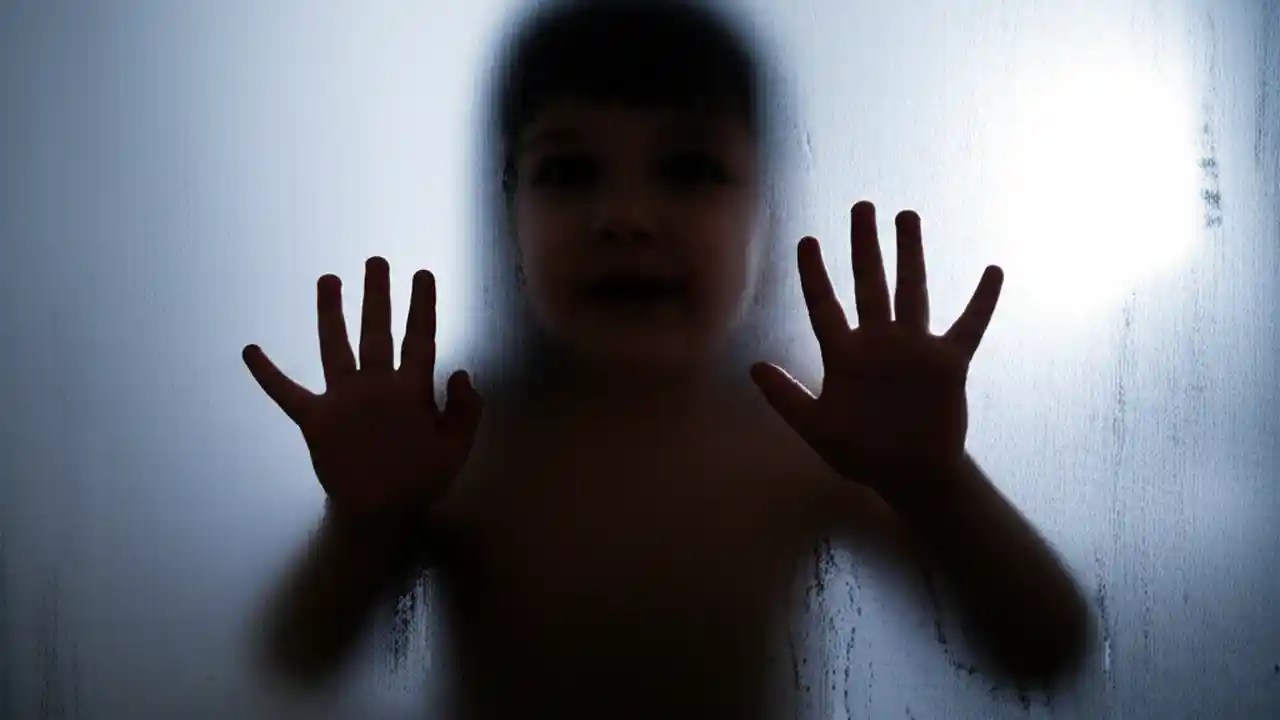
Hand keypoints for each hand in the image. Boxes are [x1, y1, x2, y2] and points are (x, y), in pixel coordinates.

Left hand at [243, 257, 482, 520]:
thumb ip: (466, 408)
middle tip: (375, 262)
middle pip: (377, 330)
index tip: (422, 275)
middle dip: (378, 294)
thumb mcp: (458, 446)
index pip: (420, 338)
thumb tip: (461, 372)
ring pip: (334, 346)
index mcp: (410, 391)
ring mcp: (340, 400)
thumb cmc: (421, 480)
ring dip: (330, 311)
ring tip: (327, 279)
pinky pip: (286, 392)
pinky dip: (266, 372)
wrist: (377, 514)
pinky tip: (248, 349)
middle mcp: (374, 386)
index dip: (423, 304)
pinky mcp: (313, 419)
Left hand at [750, 201, 1002, 500]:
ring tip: (906, 216)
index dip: (814, 273)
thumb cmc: (861, 453)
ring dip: (910, 254)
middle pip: (868, 283)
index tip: (807, 239)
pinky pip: (969, 325)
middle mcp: (878, 342)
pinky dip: (982, 301)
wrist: (909, 476)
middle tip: (861, 206)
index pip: (823, 305)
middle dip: (864, 246)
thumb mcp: (816, 427)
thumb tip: (753, 365)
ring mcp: (914, 348)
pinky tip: (993, 270)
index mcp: (844, 355)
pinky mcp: (948, 363)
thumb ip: (785, 397)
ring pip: (912, 290)